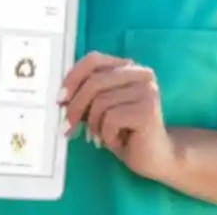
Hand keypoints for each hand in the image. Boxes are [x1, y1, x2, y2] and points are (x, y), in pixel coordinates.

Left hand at [60, 52, 178, 180]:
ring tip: (103, 136)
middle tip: (68, 127)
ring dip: (95, 125)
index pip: (94, 60)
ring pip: (101, 102)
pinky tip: (118, 140)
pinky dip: (107, 134)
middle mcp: (141, 74)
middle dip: (76, 106)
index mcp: (128, 68)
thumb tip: (62, 97)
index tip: (61, 98)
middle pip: (95, 82)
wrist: (155, 157)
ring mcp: (147, 91)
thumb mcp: (100, 110)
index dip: (73, 77)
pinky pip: (111, 119)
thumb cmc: (125, 133)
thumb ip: (85, 97)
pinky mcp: (148, 110)